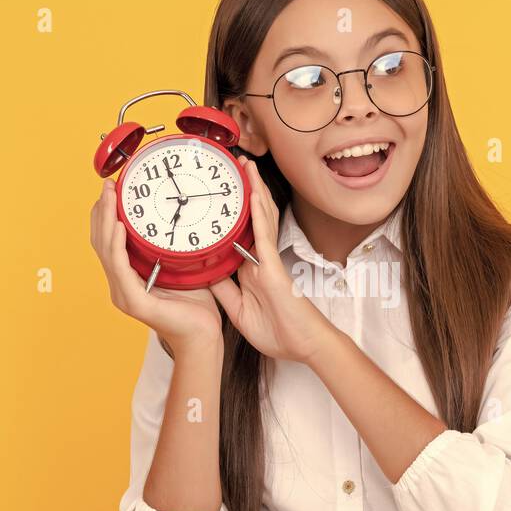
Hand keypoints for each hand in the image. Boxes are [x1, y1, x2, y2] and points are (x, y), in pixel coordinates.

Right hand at [89, 178, 220, 355]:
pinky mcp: (135, 302)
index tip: (113, 187)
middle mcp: (120, 285)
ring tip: (111, 197)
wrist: (205, 336)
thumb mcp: (183, 267)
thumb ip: (173, 246)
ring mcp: (124, 294)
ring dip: (107, 220)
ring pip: (107, 251)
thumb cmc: (197, 304)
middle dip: (103, 210)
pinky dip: (117, 245)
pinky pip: (121, 268)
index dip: (106, 213)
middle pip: (101, 241)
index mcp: (128, 277)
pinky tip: (119, 226)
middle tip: (109, 184)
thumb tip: (180, 212)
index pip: (108, 240)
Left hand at [209, 157, 337, 362]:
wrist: (305, 347)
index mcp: (251, 270)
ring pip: (260, 218)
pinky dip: (258, 213)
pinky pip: (264, 235)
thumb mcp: (240, 312)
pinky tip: (254, 193)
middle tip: (235, 164)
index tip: (218, 194)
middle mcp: (260, 260)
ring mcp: (268, 261)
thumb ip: (225, 291)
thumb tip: (206, 273)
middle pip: (252, 218)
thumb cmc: (279, 333)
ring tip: (246, 166)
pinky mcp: (274, 268)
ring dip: (253, 190)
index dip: (230, 213)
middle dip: (245, 191)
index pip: (238, 234)